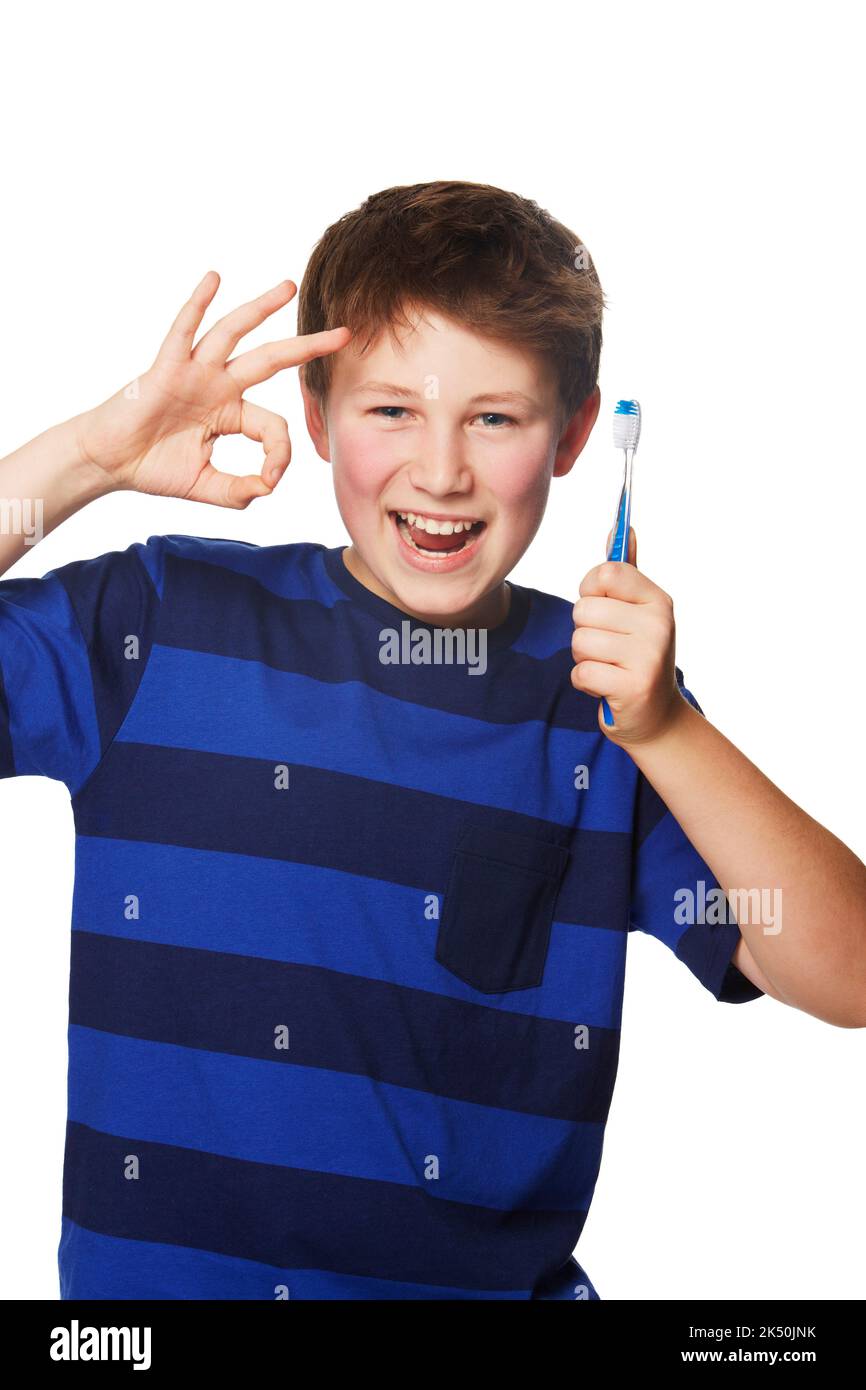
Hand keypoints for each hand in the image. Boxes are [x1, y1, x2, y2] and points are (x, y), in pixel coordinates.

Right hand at [75, 272, 350, 507]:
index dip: (280, 454)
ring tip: (288, 287)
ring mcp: (195, 373)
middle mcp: (218, 386)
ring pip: (234, 335)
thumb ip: (238, 492)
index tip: (270, 480)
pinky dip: (197, 304)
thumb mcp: (205, 487)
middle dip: (308, 347)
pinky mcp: (167, 368)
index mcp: (231, 412)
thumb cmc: (154, 468)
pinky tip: (213, 278)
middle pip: (271, 360)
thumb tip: (266, 489)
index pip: (274, 425)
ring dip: (261, 309)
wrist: (110, 462)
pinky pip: (184, 331)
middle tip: (344, 333)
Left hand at [571, 527, 684, 744]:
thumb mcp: (638, 612)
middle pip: (584, 611)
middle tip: (608, 648)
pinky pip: (581, 673)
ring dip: (585, 659)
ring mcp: (649, 656)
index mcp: (658, 600)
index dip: (590, 592)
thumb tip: (622, 526)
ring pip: (580, 642)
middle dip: (585, 632)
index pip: (605, 573)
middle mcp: (659, 624)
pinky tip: (607, 686)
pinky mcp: (634, 687)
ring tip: (610, 667)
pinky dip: (586, 683)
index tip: (604, 610)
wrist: (657, 717)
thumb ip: (626, 572)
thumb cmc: (638, 657)